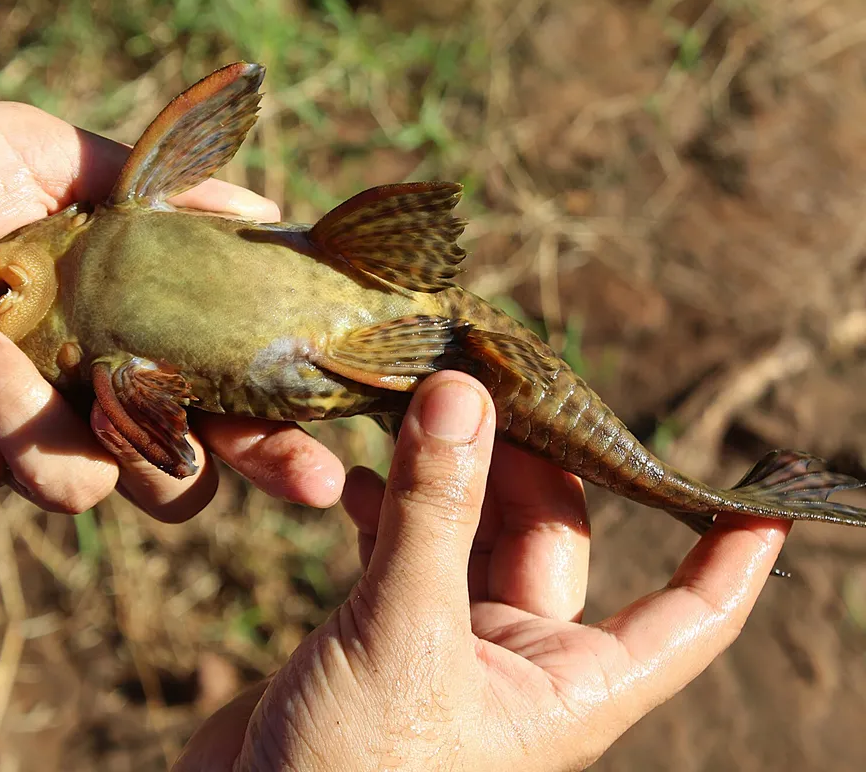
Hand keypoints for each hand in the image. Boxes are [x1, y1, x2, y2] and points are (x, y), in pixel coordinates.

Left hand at [0, 103, 344, 517]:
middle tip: (293, 477)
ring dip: (30, 407)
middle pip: (177, 469)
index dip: (274, 412)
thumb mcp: (32, 153)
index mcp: (107, 321)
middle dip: (231, 468)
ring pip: (82, 487)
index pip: (209, 381)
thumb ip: (151, 189)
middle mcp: (70, 389)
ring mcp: (4, 442)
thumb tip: (270, 207)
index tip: (332, 428)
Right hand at [175, 371, 788, 770]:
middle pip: (558, 532)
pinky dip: (388, 502)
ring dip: (452, 468)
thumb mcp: (404, 635)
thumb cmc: (349, 771)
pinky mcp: (385, 625)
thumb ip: (434, 513)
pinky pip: (408, 544)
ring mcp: (452, 638)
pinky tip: (352, 474)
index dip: (730, 552)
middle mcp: (523, 657)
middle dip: (534, 456)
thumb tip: (462, 394)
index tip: (759, 489)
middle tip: (491, 377)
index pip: (688, 614)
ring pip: (476, 526)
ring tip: (419, 400)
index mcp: (569, 683)